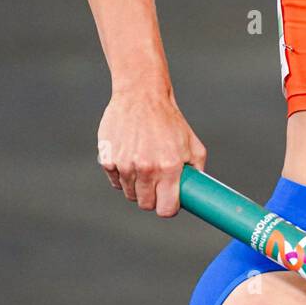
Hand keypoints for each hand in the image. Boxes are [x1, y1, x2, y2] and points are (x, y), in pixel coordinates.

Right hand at [97, 84, 205, 217]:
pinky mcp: (108, 160)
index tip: (168, 203)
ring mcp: (125, 165)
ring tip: (144, 166)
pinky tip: (130, 158)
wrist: (141, 96)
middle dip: (153, 198)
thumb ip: (197, 170)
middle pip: (146, 204)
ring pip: (130, 194)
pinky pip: (116, 181)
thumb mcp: (192, 143)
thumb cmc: (169, 120)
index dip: (168, 208)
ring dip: (137, 186)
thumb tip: (197, 191)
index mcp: (169, 167)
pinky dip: (123, 176)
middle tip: (157, 184)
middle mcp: (146, 168)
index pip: (165, 209)